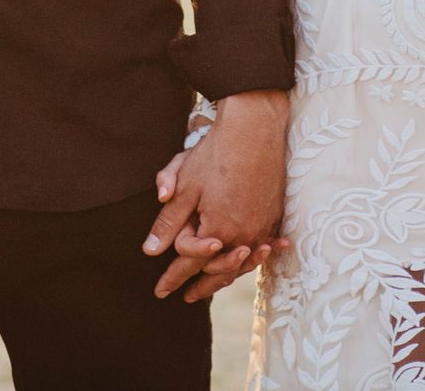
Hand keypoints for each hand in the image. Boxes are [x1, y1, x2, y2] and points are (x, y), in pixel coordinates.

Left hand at [144, 88, 288, 300]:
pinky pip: (262, 245)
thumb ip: (169, 223)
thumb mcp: (185, 187)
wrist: (255, 128)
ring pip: (242, 262)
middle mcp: (242, 235)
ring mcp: (262, 226)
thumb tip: (150, 251)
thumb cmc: (216, 154)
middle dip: (201, 286)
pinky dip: (254, 257)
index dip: (172, 279)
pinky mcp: (274, 215)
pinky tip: (253, 259)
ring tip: (214, 285)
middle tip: (188, 297)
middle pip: (218, 271)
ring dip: (227, 275)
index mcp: (216, 231)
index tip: (160, 291)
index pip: (190, 264)